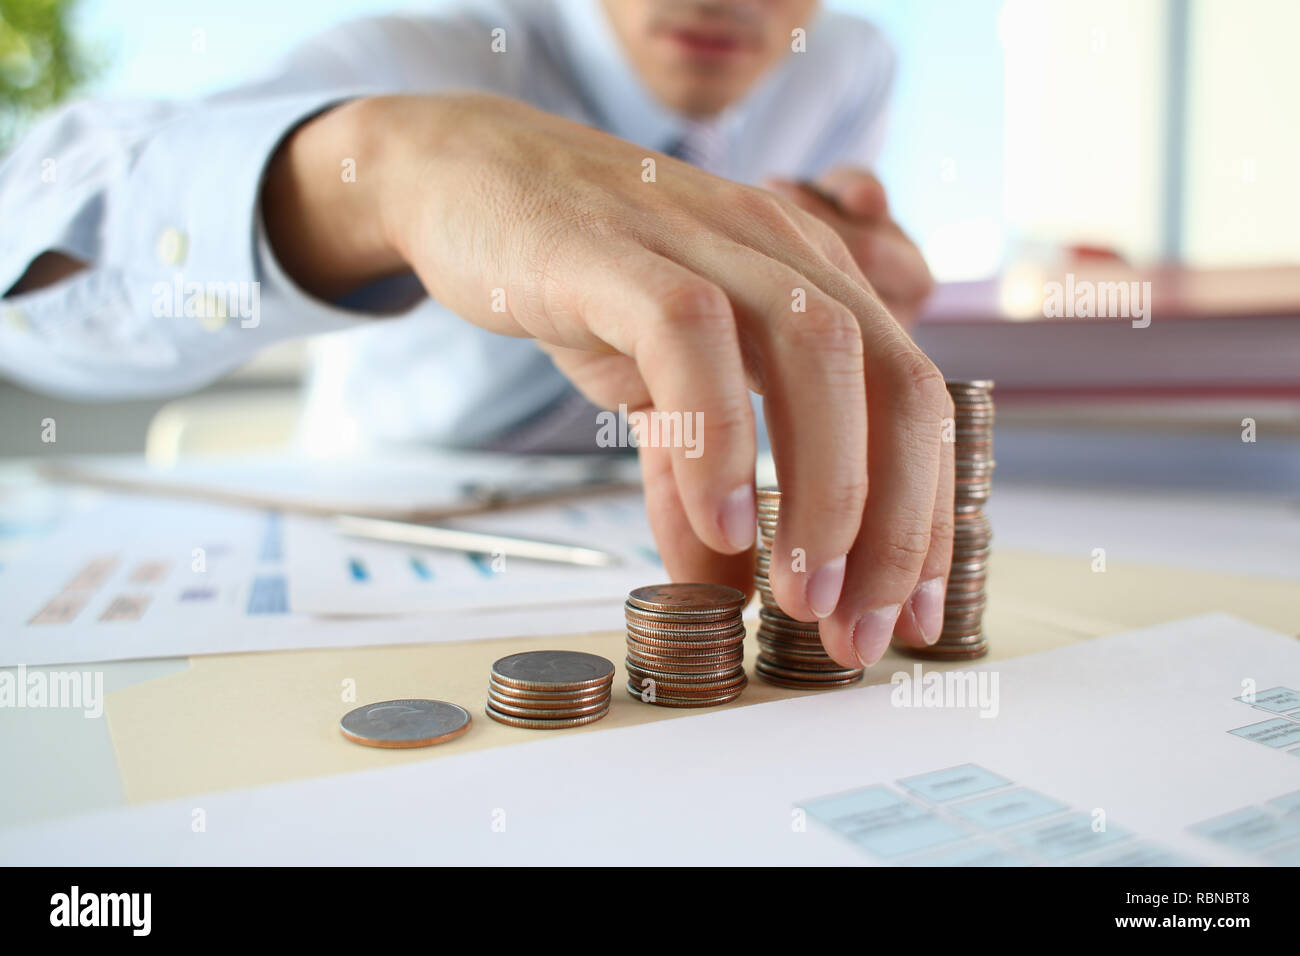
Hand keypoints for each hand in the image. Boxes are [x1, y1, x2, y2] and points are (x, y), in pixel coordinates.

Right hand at [264, 94, 952, 665]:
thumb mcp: (659, 396)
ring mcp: (705, 236)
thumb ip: (697, 486)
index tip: (911, 619)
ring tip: (800, 597)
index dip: (927, 518)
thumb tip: (723, 594)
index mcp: (817, 281)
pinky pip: (691, 336)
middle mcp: (784, 249)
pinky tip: (716, 523)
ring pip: (815, 350)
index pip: (913, 403)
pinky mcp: (615, 248)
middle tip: (857, 631)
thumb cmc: (585, 280)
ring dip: (826, 491)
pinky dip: (718, 436)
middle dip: (897, 524)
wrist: (474, 177)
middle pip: (895, 381)